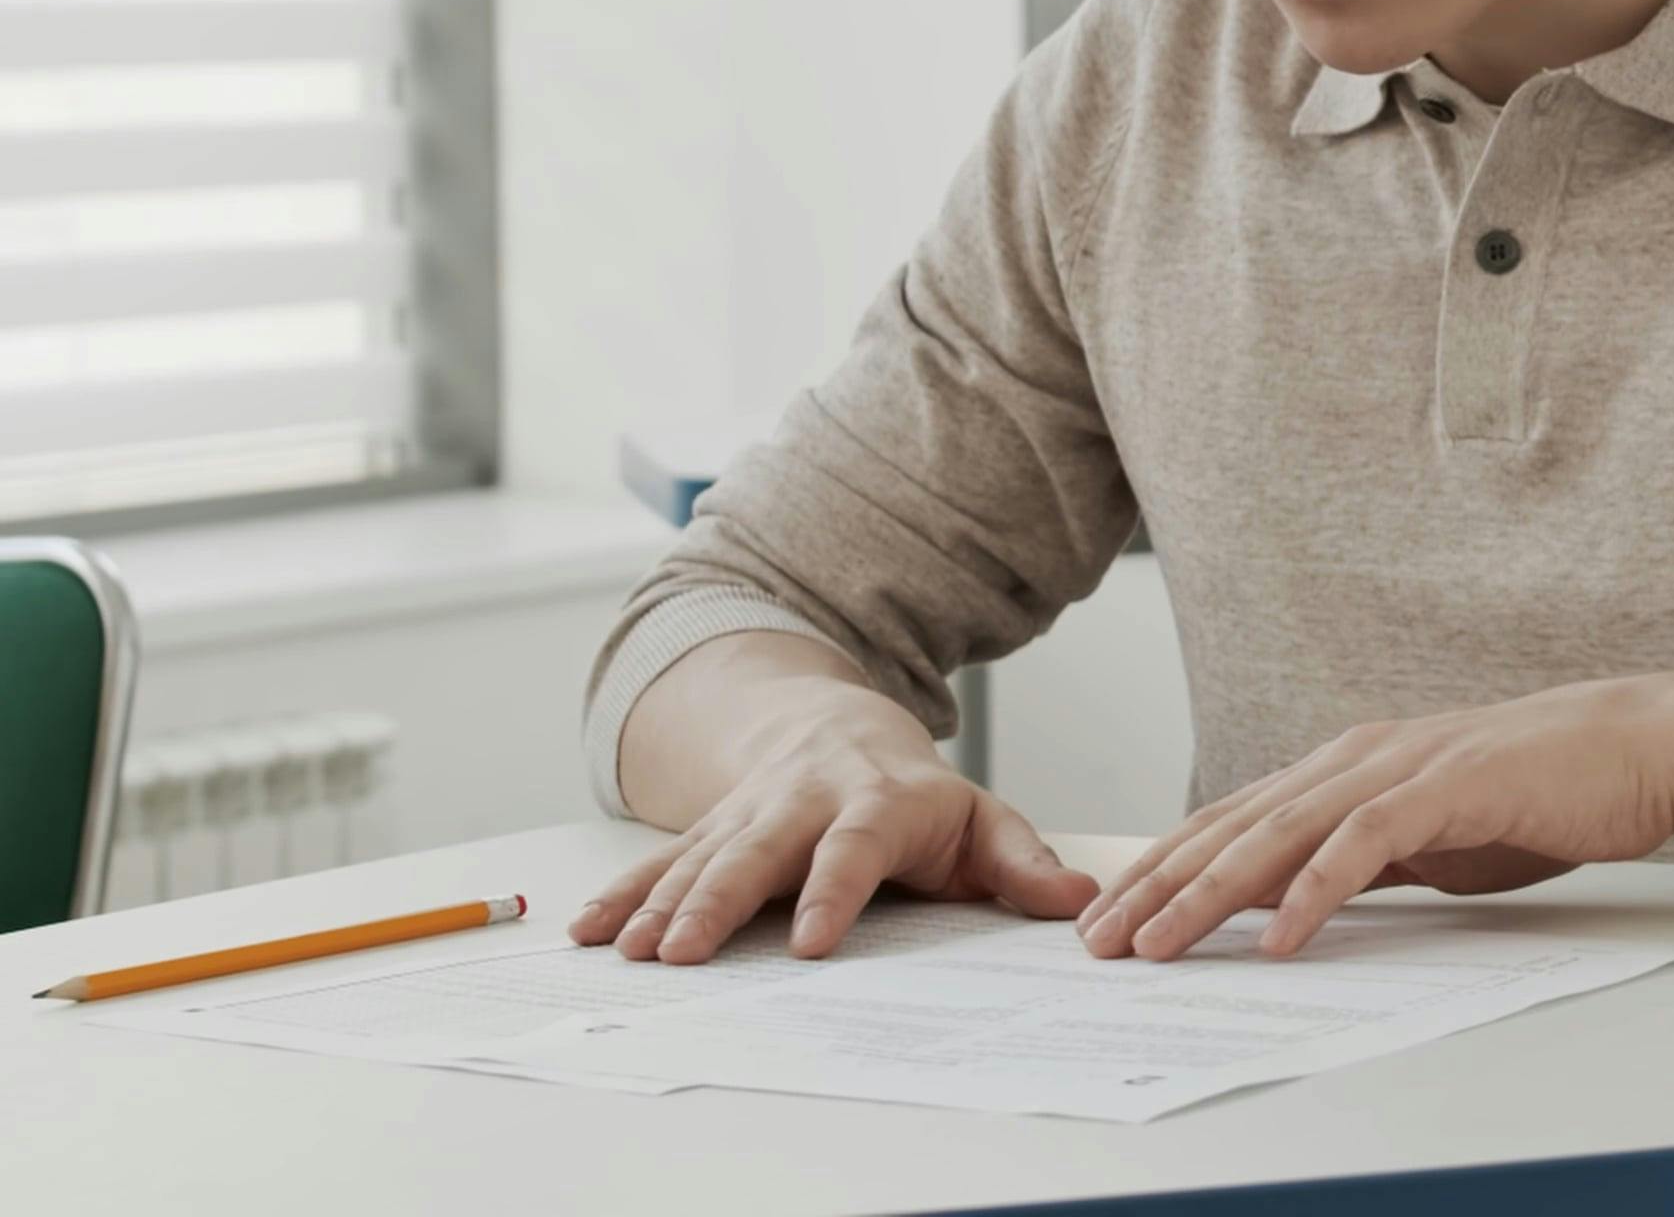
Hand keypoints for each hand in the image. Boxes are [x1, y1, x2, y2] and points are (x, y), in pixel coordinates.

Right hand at [572, 689, 1094, 963]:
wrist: (839, 728)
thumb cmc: (919, 796)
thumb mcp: (980, 820)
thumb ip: (1022, 864)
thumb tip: (1077, 901)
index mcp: (881, 802)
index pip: (856, 847)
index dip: (833, 891)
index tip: (813, 942)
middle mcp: (806, 802)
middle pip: (759, 850)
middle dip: (719, 900)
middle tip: (683, 952)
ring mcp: (750, 812)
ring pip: (701, 855)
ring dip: (660, 901)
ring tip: (628, 948)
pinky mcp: (710, 827)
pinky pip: (661, 859)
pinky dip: (623, 892)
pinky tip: (590, 928)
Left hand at [1078, 674, 1673, 961]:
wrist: (1639, 746)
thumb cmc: (1545, 790)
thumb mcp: (1434, 836)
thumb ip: (1366, 858)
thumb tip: (1301, 904)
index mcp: (1352, 766)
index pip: (1236, 819)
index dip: (1167, 867)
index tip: (1112, 917)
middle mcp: (1361, 756)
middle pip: (1237, 825)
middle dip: (1160, 884)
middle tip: (1100, 940)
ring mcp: (1403, 766)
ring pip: (1282, 831)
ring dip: (1213, 891)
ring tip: (1161, 942)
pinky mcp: (1451, 786)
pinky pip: (1366, 842)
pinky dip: (1317, 888)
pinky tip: (1282, 934)